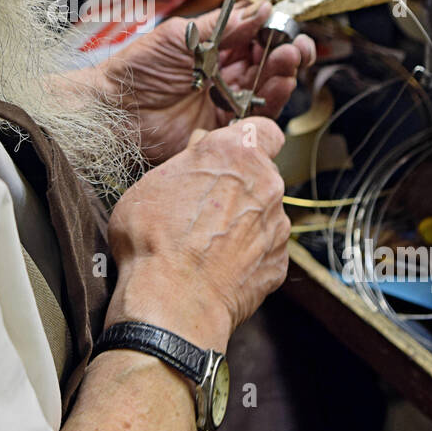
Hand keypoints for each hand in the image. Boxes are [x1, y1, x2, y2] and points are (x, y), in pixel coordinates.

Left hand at [100, 0, 315, 164]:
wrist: (115, 110)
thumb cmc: (136, 70)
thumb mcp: (182, 35)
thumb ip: (223, 25)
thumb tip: (259, 7)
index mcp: (212, 48)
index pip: (253, 37)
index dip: (272, 31)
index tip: (284, 25)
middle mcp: (221, 74)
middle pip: (266, 62)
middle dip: (285, 51)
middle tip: (294, 45)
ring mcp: (223, 100)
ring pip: (266, 88)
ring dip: (283, 72)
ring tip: (289, 60)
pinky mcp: (223, 128)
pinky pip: (255, 116)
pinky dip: (272, 101)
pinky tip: (279, 85)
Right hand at [105, 119, 289, 352]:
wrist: (173, 301)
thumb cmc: (154, 240)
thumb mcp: (151, 183)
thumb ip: (186, 160)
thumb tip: (199, 149)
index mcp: (235, 153)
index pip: (263, 129)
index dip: (246, 141)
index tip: (230, 153)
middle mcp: (266, 184)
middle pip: (261, 173)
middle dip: (238, 184)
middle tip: (204, 204)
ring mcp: (277, 225)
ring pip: (264, 212)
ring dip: (243, 221)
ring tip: (207, 242)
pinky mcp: (279, 261)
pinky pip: (264, 248)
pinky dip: (247, 254)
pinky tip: (218, 264)